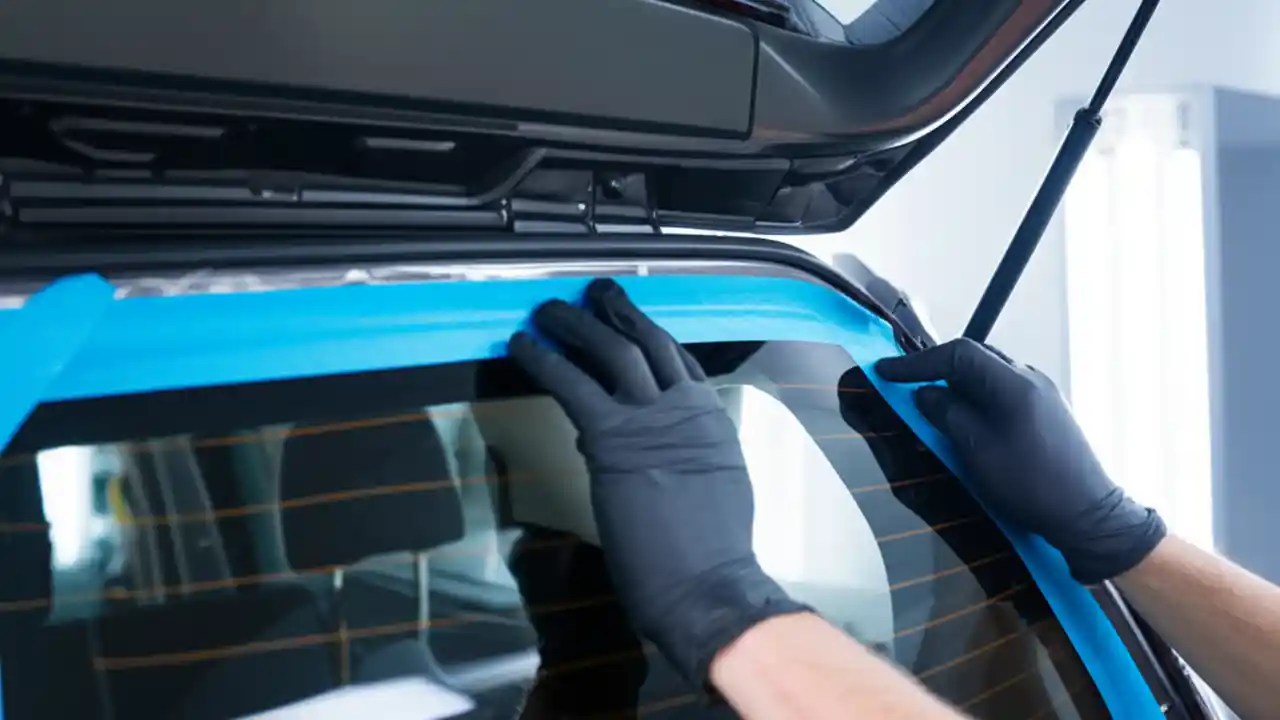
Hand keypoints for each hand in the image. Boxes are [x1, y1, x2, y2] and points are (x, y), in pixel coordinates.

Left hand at [508, 279, 807, 685]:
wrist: (705, 582)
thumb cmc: (711, 552)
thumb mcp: (715, 486)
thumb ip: (686, 456)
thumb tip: (647, 449)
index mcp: (710, 419)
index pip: (678, 361)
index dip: (650, 333)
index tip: (629, 317)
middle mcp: (684, 406)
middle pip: (647, 341)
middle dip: (617, 311)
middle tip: (593, 292)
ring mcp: (649, 417)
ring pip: (612, 349)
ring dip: (576, 323)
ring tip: (548, 309)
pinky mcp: (612, 435)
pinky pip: (572, 383)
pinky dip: (544, 359)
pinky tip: (522, 345)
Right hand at [876, 339, 1165, 583]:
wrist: (1088, 515)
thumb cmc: (1029, 484)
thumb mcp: (977, 451)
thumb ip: (947, 415)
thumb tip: (924, 393)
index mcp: (1013, 383)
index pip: (958, 354)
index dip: (917, 362)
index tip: (885, 372)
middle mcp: (1030, 378)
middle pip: (976, 357)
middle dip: (937, 367)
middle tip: (906, 384)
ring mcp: (1043, 393)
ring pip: (990, 374)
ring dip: (958, 383)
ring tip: (932, 402)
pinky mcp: (1049, 411)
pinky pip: (1004, 390)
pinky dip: (978, 396)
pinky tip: (967, 419)